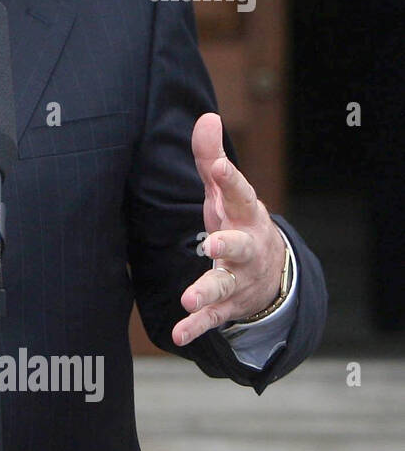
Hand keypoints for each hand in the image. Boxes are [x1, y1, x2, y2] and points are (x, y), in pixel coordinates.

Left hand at [172, 114, 285, 346]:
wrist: (272, 272)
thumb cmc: (237, 220)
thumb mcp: (225, 191)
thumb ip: (211, 156)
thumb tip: (205, 116)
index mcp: (243, 214)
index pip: (237, 192)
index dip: (227, 178)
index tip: (217, 166)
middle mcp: (245, 246)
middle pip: (239, 245)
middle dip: (227, 245)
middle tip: (212, 245)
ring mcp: (239, 277)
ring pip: (225, 285)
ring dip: (206, 291)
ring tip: (188, 299)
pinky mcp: (229, 303)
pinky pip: (212, 317)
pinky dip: (197, 326)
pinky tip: (178, 335)